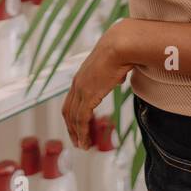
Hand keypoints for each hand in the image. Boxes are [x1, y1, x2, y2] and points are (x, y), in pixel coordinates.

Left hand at [61, 25, 130, 149]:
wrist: (121, 45)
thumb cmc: (121, 50)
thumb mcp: (115, 63)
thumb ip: (114, 72)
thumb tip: (121, 75)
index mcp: (82, 75)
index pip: (72, 99)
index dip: (73, 114)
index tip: (77, 125)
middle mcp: (78, 83)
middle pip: (68, 110)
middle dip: (71, 127)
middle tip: (76, 140)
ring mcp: (81, 89)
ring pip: (73, 118)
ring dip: (76, 134)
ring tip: (82, 146)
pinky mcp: (88, 95)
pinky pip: (81, 119)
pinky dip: (81, 133)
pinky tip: (85, 142)